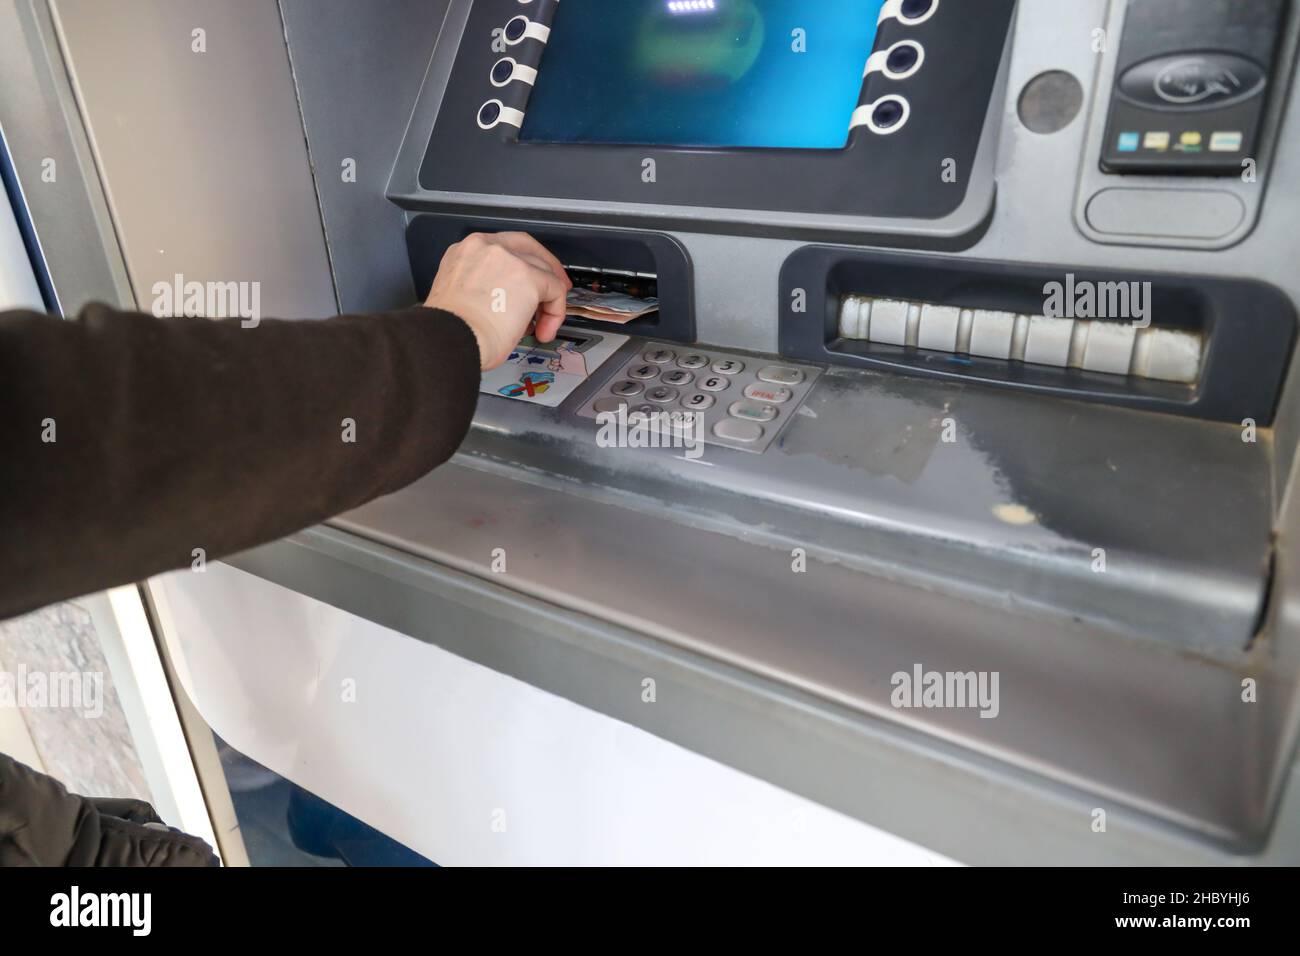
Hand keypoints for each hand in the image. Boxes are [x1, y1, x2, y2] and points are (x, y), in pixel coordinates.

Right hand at [423, 232, 571, 370]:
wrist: (450, 338)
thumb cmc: (450, 329)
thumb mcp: (460, 295)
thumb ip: (483, 289)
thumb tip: (506, 303)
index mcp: (466, 252)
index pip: (503, 248)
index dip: (522, 266)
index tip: (528, 282)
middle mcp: (486, 247)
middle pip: (528, 250)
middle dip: (546, 272)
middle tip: (554, 292)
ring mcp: (508, 259)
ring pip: (544, 271)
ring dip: (548, 300)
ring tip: (543, 324)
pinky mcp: (528, 277)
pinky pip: (555, 290)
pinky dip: (555, 312)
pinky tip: (544, 330)